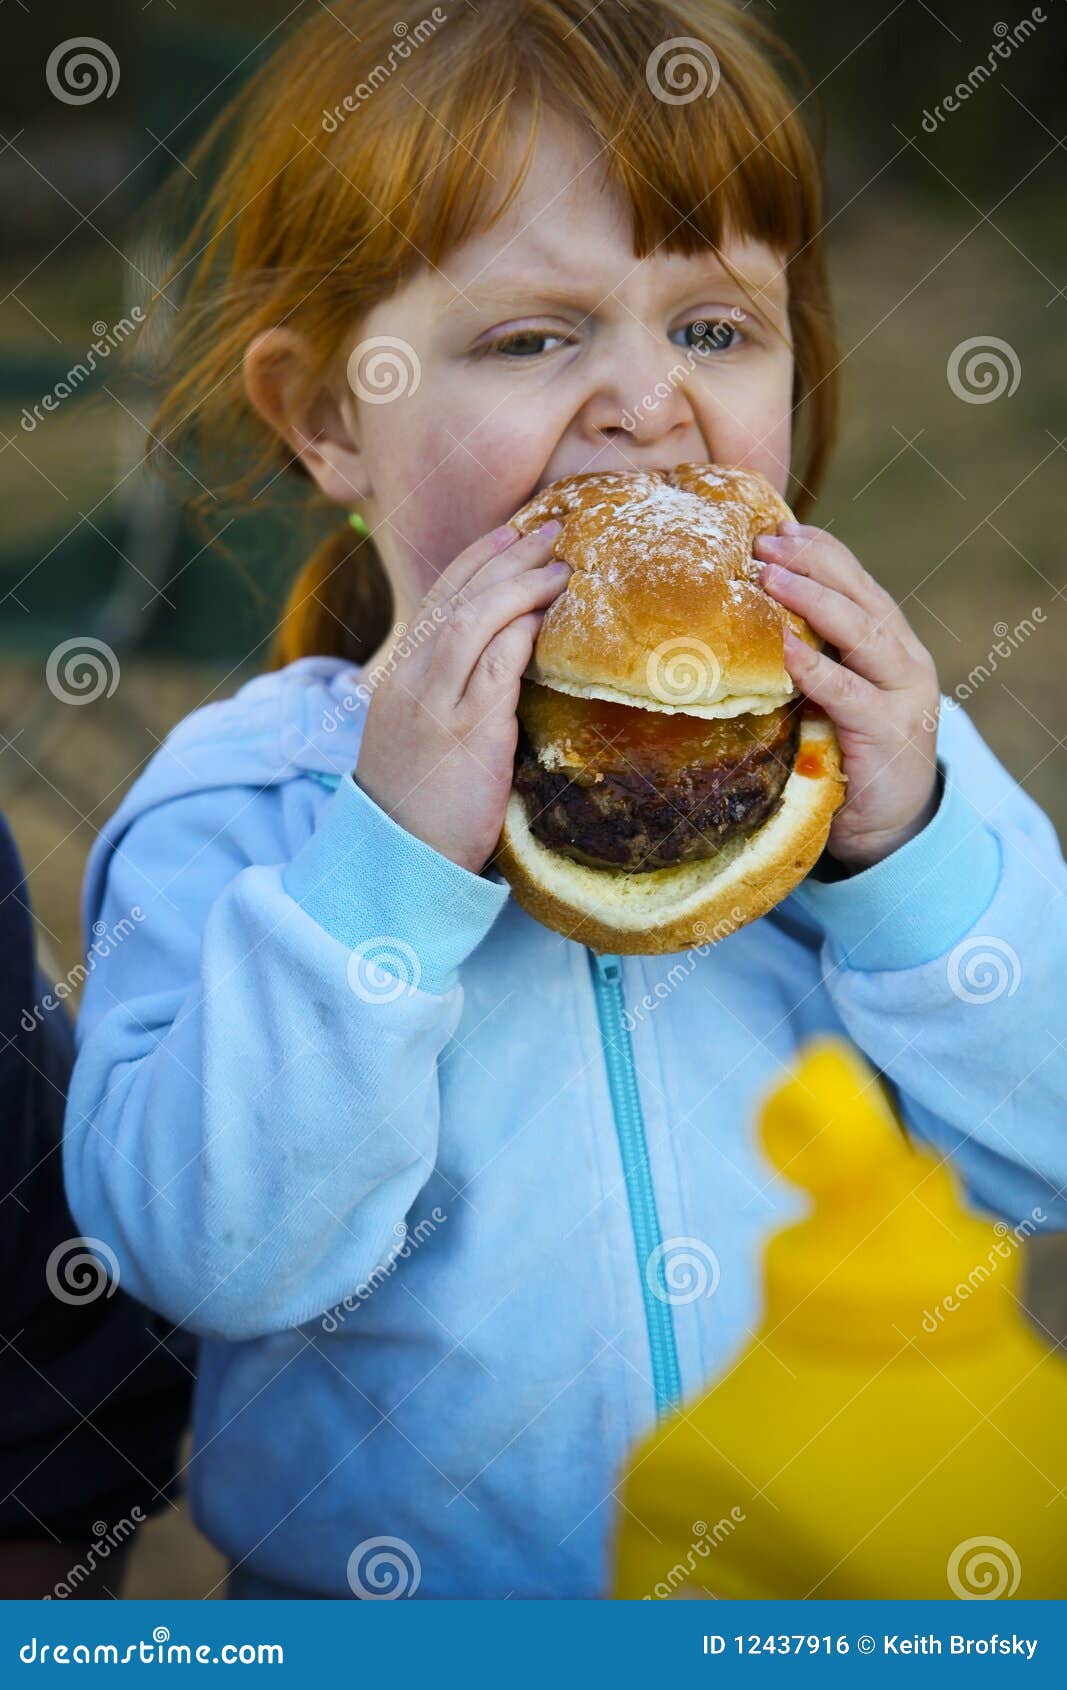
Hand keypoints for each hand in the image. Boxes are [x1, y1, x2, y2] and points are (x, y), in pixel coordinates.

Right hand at [355, 520, 569, 874]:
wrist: (398, 859)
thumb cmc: (423, 804)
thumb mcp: (427, 737)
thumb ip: (457, 695)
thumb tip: (509, 663)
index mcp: (402, 676)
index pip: (439, 598)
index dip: (480, 559)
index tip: (516, 532)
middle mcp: (411, 679)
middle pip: (455, 595)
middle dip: (505, 553)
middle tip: (550, 525)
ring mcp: (434, 703)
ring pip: (472, 619)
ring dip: (518, 583)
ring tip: (559, 562)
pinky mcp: (464, 733)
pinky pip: (494, 666)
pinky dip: (520, 632)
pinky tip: (547, 614)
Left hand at [753, 521, 939, 870]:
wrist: (888, 828)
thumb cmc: (848, 756)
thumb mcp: (832, 697)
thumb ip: (812, 659)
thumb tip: (747, 620)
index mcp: (891, 643)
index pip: (857, 582)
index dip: (819, 551)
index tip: (775, 527)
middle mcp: (905, 659)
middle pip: (861, 596)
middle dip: (812, 563)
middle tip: (764, 542)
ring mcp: (904, 693)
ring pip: (863, 632)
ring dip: (814, 600)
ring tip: (770, 576)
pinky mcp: (890, 731)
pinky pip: (849, 692)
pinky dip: (816, 668)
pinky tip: (785, 648)